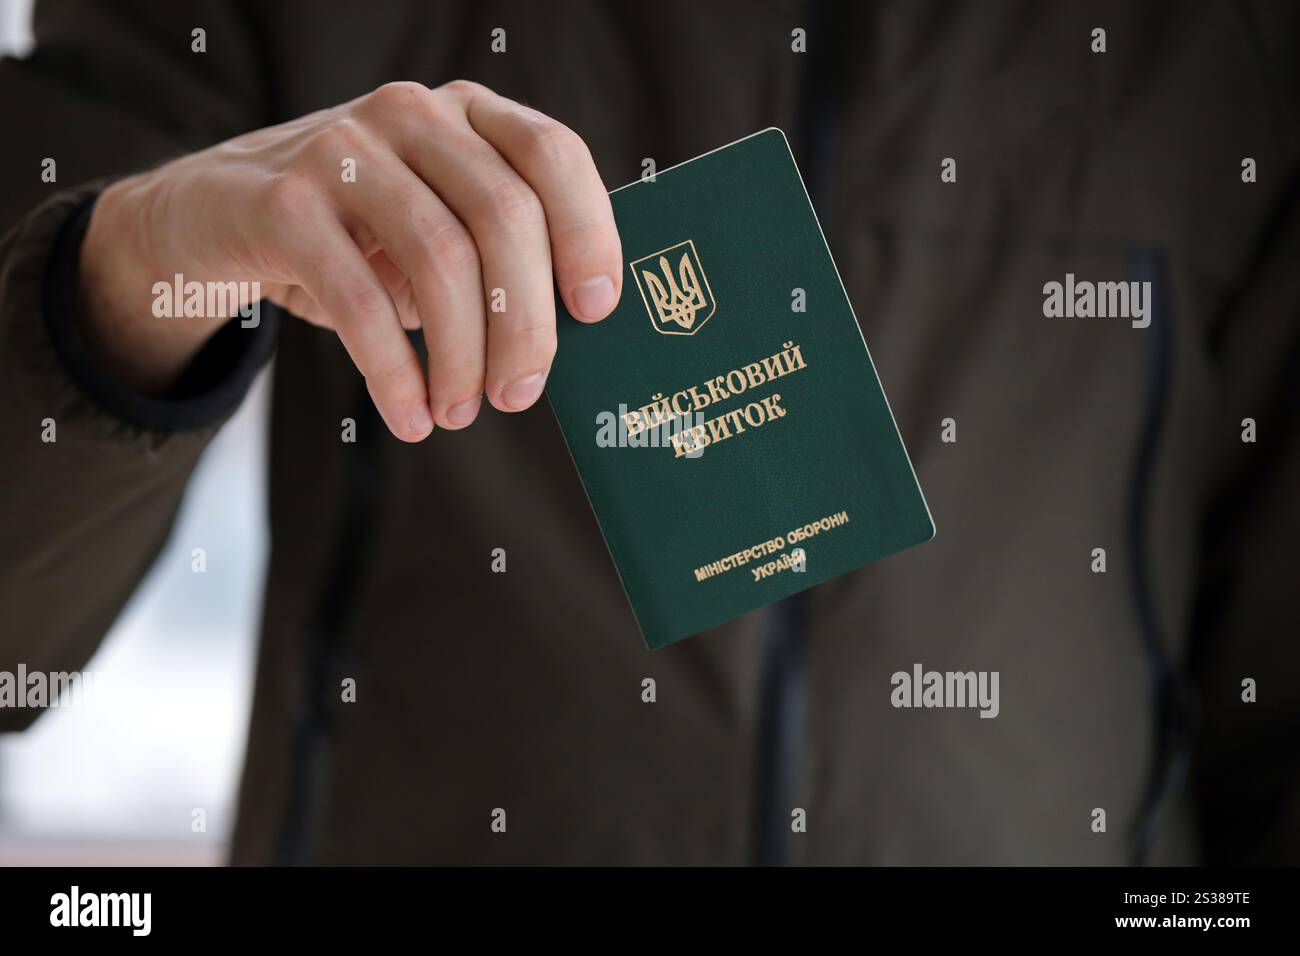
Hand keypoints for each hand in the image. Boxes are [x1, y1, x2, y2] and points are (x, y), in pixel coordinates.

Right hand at [77, 80, 621, 439]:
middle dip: (525, 323)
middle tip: (520, 394)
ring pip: (439, 259)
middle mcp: (411, 115)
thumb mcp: (434, 229)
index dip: (587, 232)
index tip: (597, 313)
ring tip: (460, 412)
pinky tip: (409, 417)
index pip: (552, 154)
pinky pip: (361, 300)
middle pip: (504, 215)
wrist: (213, 216)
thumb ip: (495, 262)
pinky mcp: (285, 202)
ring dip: (462, 356)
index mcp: (466, 115)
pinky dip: (394, 374)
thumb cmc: (355, 237)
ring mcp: (345, 150)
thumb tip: (552, 349)